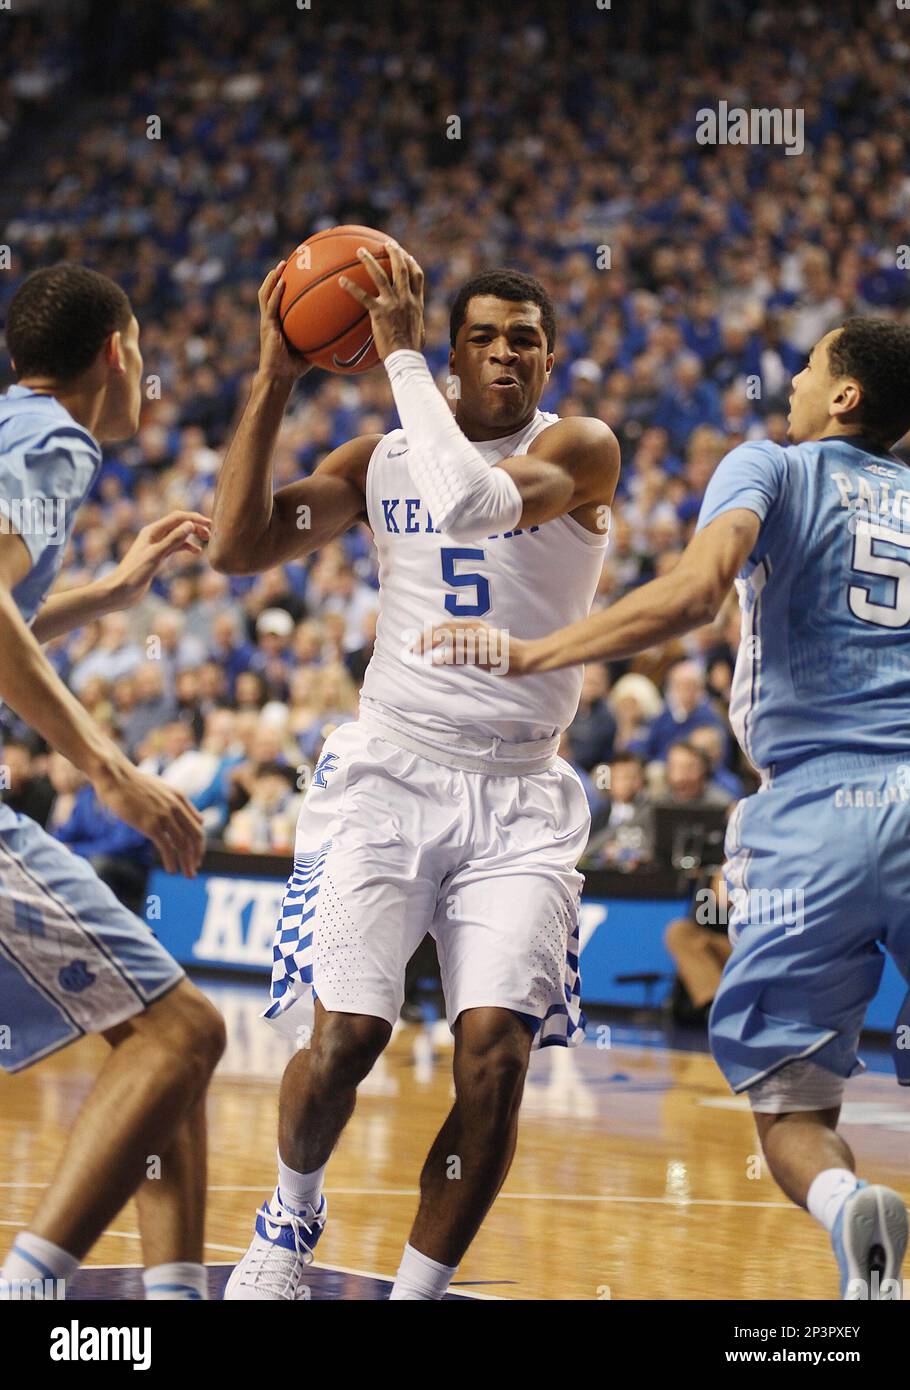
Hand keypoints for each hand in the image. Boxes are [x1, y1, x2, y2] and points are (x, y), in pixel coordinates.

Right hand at [94, 763, 204, 876]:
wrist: (115, 776)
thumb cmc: (134, 784)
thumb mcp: (163, 790)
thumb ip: (180, 804)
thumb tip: (198, 819)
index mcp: (180, 799)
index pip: (197, 826)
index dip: (199, 844)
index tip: (197, 856)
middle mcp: (176, 808)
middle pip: (195, 837)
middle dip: (197, 855)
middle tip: (194, 869)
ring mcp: (164, 816)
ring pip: (183, 845)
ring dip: (187, 863)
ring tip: (187, 874)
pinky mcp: (151, 825)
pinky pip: (167, 847)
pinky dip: (171, 861)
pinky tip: (172, 870)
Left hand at [107, 512, 211, 608]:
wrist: (120, 590)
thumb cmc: (134, 573)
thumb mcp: (156, 555)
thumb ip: (173, 540)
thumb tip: (190, 525)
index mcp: (152, 531)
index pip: (177, 517)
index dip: (194, 518)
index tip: (210, 524)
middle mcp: (154, 535)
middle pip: (179, 524)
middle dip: (195, 526)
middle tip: (211, 534)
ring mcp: (156, 546)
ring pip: (178, 535)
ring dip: (192, 536)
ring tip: (206, 541)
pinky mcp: (157, 557)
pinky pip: (175, 546)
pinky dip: (186, 547)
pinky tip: (195, 552)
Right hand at [258, 261, 314, 380]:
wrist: (279, 377)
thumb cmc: (294, 367)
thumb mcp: (311, 348)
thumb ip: (322, 337)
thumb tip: (344, 331)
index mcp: (279, 321)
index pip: (280, 297)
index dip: (284, 283)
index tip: (295, 269)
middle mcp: (271, 318)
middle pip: (271, 290)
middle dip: (277, 274)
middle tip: (289, 260)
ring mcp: (267, 321)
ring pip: (265, 293)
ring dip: (272, 278)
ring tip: (281, 265)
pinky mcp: (267, 327)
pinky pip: (270, 306)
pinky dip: (275, 293)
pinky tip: (282, 283)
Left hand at [339, 241, 424, 360]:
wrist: (406, 358)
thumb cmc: (411, 351)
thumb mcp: (419, 333)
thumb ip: (415, 324)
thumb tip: (414, 327)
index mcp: (416, 303)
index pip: (418, 276)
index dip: (412, 263)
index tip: (407, 255)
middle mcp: (406, 299)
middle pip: (401, 268)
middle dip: (394, 252)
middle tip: (387, 243)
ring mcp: (393, 304)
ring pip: (380, 275)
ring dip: (369, 260)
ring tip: (360, 250)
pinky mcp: (379, 313)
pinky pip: (362, 296)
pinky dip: (351, 287)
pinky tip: (341, 281)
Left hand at [411, 619, 535, 675]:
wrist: (525, 655)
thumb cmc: (504, 652)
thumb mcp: (482, 645)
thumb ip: (462, 650)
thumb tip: (440, 659)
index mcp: (474, 625)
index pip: (444, 625)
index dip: (427, 632)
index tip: (415, 641)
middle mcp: (473, 630)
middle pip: (442, 630)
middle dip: (423, 638)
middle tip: (410, 648)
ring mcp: (477, 641)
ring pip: (447, 639)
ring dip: (429, 645)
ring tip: (416, 653)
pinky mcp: (482, 653)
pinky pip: (460, 654)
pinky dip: (445, 657)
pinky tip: (434, 662)